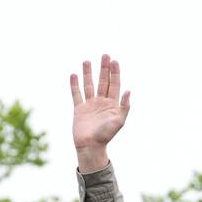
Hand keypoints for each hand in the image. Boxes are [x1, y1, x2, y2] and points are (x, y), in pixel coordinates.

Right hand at [71, 54, 129, 170]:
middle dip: (104, 69)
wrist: (90, 146)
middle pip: (103, 82)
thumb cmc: (106, 136)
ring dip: (88, 73)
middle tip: (105, 55)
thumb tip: (128, 91)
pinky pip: (76, 94)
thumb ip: (124, 107)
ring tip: (87, 61)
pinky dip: (74, 85)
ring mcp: (90, 105)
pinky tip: (74, 75)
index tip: (114, 61)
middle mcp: (101, 102)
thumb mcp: (119, 122)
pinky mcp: (79, 109)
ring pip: (89, 85)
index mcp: (112, 105)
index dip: (114, 73)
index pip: (114, 85)